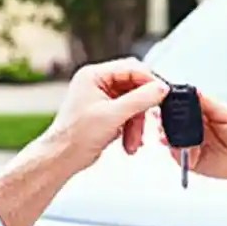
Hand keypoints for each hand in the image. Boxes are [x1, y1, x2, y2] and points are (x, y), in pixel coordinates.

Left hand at [48, 57, 168, 170]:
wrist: (63, 158)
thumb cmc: (76, 136)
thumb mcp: (113, 115)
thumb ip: (140, 99)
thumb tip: (161, 88)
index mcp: (94, 75)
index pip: (131, 68)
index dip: (149, 80)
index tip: (163, 93)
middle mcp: (98, 83)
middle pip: (134, 85)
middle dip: (143, 106)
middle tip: (152, 117)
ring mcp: (102, 97)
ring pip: (134, 103)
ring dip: (138, 123)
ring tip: (134, 140)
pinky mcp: (106, 112)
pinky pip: (128, 114)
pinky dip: (132, 128)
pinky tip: (129, 142)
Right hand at [157, 90, 226, 187]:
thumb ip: (209, 103)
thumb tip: (193, 90)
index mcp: (200, 112)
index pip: (179, 104)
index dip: (170, 102)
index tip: (164, 100)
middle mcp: (192, 127)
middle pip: (169, 121)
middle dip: (163, 119)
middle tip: (161, 118)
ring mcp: (189, 143)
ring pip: (168, 138)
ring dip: (166, 135)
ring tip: (167, 134)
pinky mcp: (189, 160)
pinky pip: (176, 155)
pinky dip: (175, 151)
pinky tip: (181, 148)